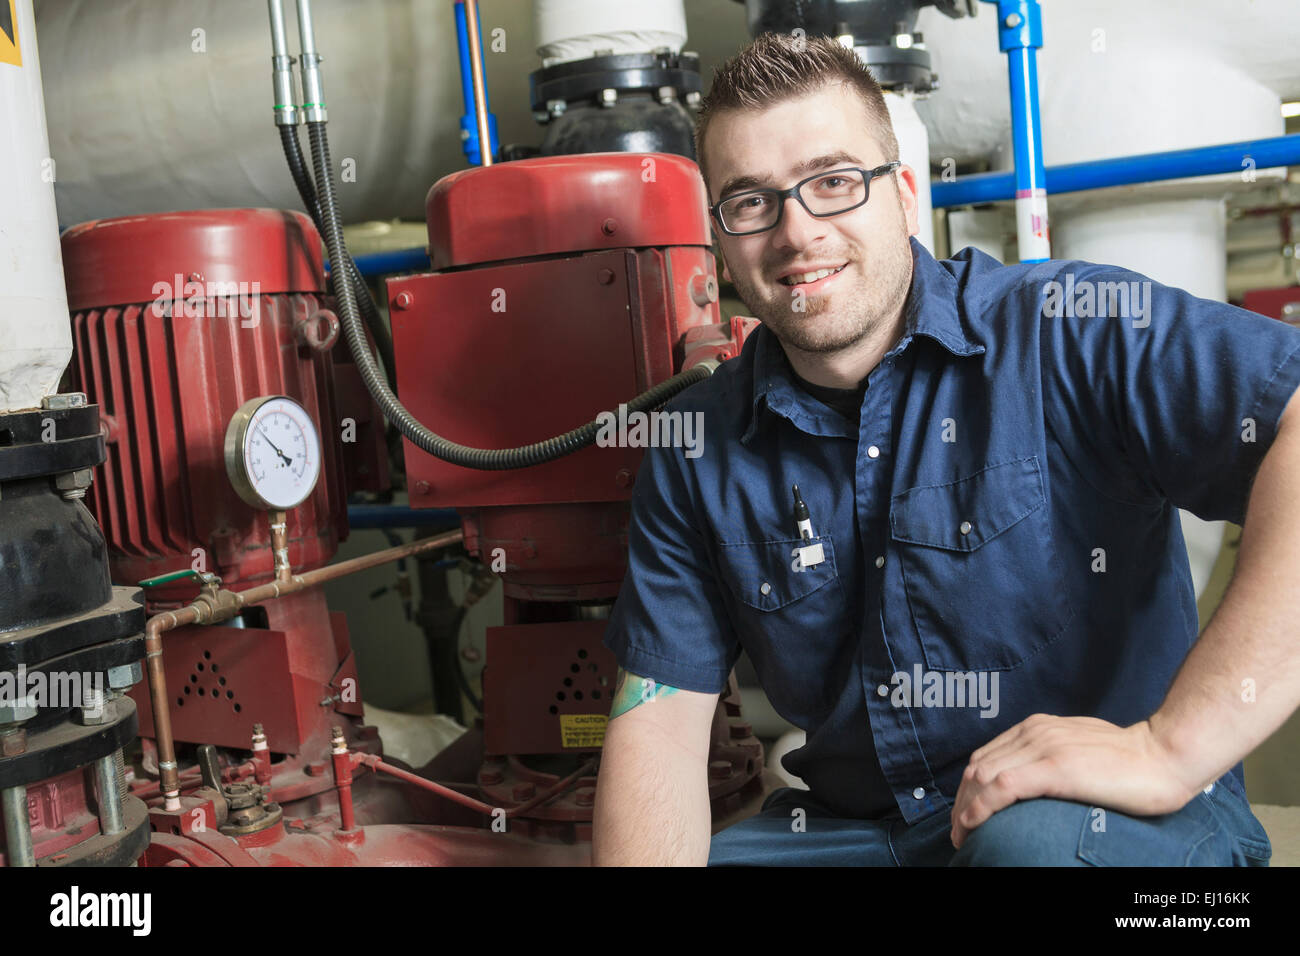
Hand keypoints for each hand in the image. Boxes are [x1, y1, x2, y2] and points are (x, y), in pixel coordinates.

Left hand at [949, 714, 1200, 848]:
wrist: (1165, 755)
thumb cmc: (1130, 760)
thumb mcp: (1078, 749)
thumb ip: (1051, 757)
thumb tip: (1031, 781)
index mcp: (1037, 727)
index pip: (986, 756)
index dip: (968, 787)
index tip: (965, 814)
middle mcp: (1034, 732)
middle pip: (978, 767)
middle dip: (961, 801)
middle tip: (959, 833)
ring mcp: (1043, 748)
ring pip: (983, 776)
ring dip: (965, 808)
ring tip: (964, 836)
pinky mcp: (1055, 768)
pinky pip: (1003, 786)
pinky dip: (981, 806)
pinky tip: (974, 823)